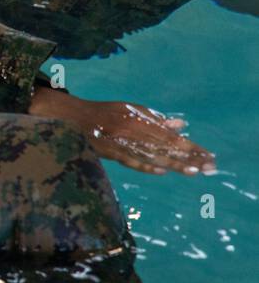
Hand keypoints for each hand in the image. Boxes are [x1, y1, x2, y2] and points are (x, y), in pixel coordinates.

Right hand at [31, 88, 215, 175]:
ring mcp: (121, 141)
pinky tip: (162, 171)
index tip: (207, 155)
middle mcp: (132, 129)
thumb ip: (155, 119)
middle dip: (188, 157)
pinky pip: (130, 160)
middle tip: (209, 167)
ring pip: (151, 154)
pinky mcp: (109, 151)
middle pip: (165, 146)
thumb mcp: (132, 110)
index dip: (190, 146)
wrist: (73, 117)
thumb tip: (181, 126)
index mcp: (139, 119)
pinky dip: (146, 166)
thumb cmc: (105, 113)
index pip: (171, 136)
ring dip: (173, 164)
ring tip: (193, 171)